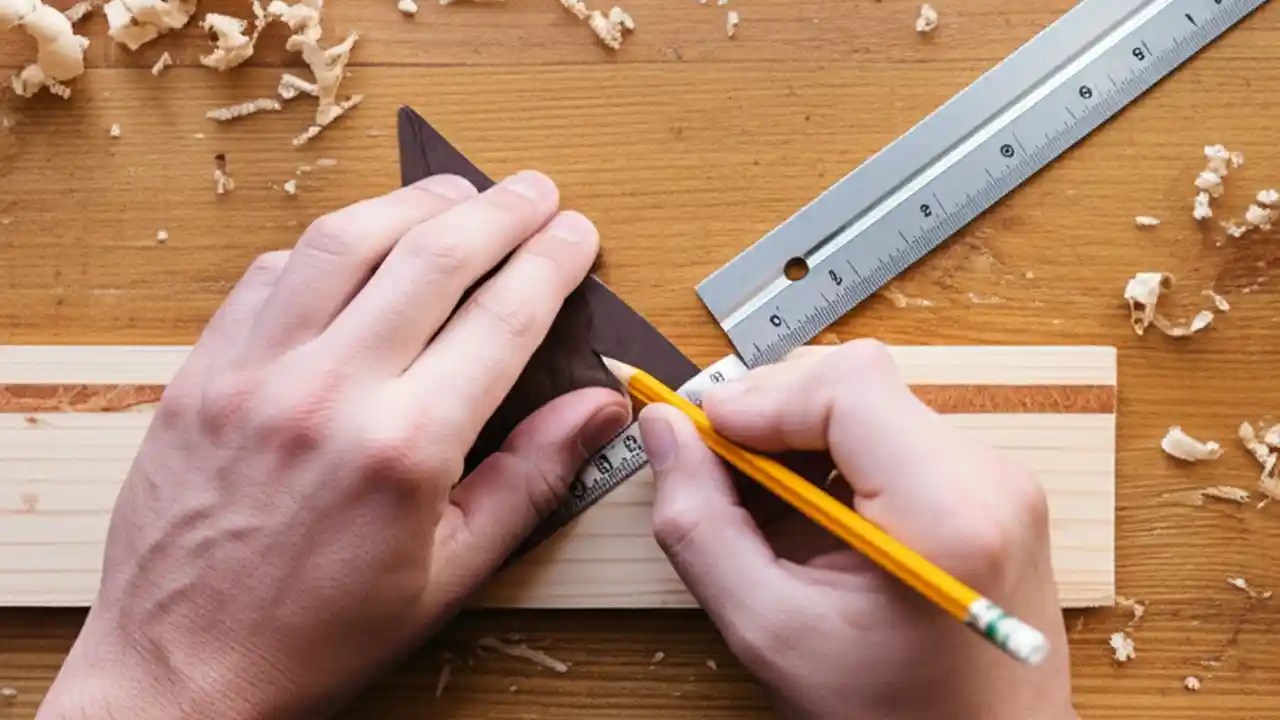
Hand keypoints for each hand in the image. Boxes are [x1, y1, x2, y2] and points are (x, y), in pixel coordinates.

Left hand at [38, 171, 630, 718]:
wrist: (184, 674)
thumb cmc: (316, 637)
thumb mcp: (452, 574)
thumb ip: (532, 478)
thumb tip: (599, 409)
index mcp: (404, 448)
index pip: (502, 318)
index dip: (552, 263)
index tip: (576, 237)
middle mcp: (327, 392)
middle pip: (433, 255)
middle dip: (500, 210)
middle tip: (535, 192)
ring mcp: (255, 372)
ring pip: (345, 239)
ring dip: (413, 202)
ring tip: (456, 192)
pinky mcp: (203, 372)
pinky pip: (271, 273)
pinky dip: (328, 243)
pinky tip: (359, 245)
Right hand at [637, 340, 1074, 719]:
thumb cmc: (896, 718)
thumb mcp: (771, 632)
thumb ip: (701, 525)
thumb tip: (665, 430)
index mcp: (947, 515)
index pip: (848, 385)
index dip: (762, 395)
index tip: (704, 430)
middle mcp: (988, 480)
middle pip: (859, 381)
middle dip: (773, 407)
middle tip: (717, 460)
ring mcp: (997, 480)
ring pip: (873, 400)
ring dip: (800, 430)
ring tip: (762, 495)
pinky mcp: (988, 489)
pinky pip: (896, 431)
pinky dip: (835, 452)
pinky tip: (808, 506)